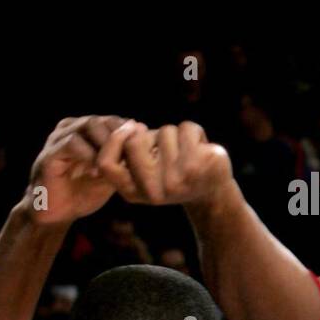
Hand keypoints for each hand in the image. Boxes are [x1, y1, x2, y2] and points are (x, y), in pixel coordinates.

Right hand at [26, 116, 139, 225]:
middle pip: (103, 119)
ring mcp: (59, 138)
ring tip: (116, 164)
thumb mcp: (112, 173)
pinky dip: (89, 154)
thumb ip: (125, 158)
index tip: (143, 153)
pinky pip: (72, 143)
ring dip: (107, 144)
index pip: (114, 121)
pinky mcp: (50, 153)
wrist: (59, 213)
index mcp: (87, 130)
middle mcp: (72, 127)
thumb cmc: (85, 191)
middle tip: (132, 158)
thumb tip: (150, 147)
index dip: (130, 134)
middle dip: (121, 138)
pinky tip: (98, 172)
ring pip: (89, 125)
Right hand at [97, 121, 232, 208]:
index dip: (114, 140)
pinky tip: (201, 148)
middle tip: (162, 143)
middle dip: (149, 133)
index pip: (107, 164)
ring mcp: (179, 178)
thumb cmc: (173, 177)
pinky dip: (195, 132)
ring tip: (185, 152)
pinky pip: (188, 128)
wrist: (212, 193)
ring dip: (175, 134)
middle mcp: (155, 191)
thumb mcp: (143, 174)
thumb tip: (132, 125)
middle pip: (135, 141)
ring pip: (165, 131)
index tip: (130, 129)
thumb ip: (129, 153)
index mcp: (134, 194)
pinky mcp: (201, 164)